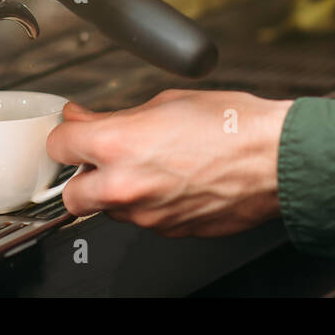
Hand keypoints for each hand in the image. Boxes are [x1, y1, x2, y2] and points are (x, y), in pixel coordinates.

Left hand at [47, 90, 292, 237]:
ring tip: (152, 164)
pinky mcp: (168, 231)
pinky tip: (175, 180)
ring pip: (108, 210)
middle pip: (70, 195)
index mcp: (118, 145)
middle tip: (103, 157)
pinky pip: (143, 219)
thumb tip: (87, 118)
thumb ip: (116, 115)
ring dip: (116, 191)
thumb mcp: (166, 102)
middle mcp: (125, 186)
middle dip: (82, 176)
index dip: (68, 134)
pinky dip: (149, 203)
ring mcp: (146, 215)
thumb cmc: (232, 125)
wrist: (277, 159)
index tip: (77, 131)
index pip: (58, 146)